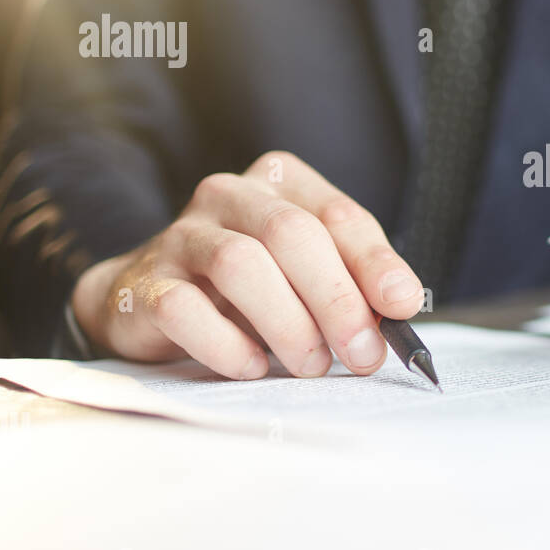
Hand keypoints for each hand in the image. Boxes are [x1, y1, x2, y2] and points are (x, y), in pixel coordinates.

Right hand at [71, 151, 424, 378]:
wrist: (148, 298)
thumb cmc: (250, 287)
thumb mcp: (308, 275)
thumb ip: (354, 285)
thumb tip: (400, 312)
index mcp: (281, 183)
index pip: (339, 215)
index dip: (375, 263)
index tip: (403, 306)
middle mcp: (229, 195)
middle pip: (293, 235)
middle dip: (337, 299)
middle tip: (362, 353)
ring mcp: (181, 235)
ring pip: (241, 264)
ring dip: (288, 324)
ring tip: (312, 365)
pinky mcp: (146, 283)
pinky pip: (186, 310)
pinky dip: (228, 345)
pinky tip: (252, 367)